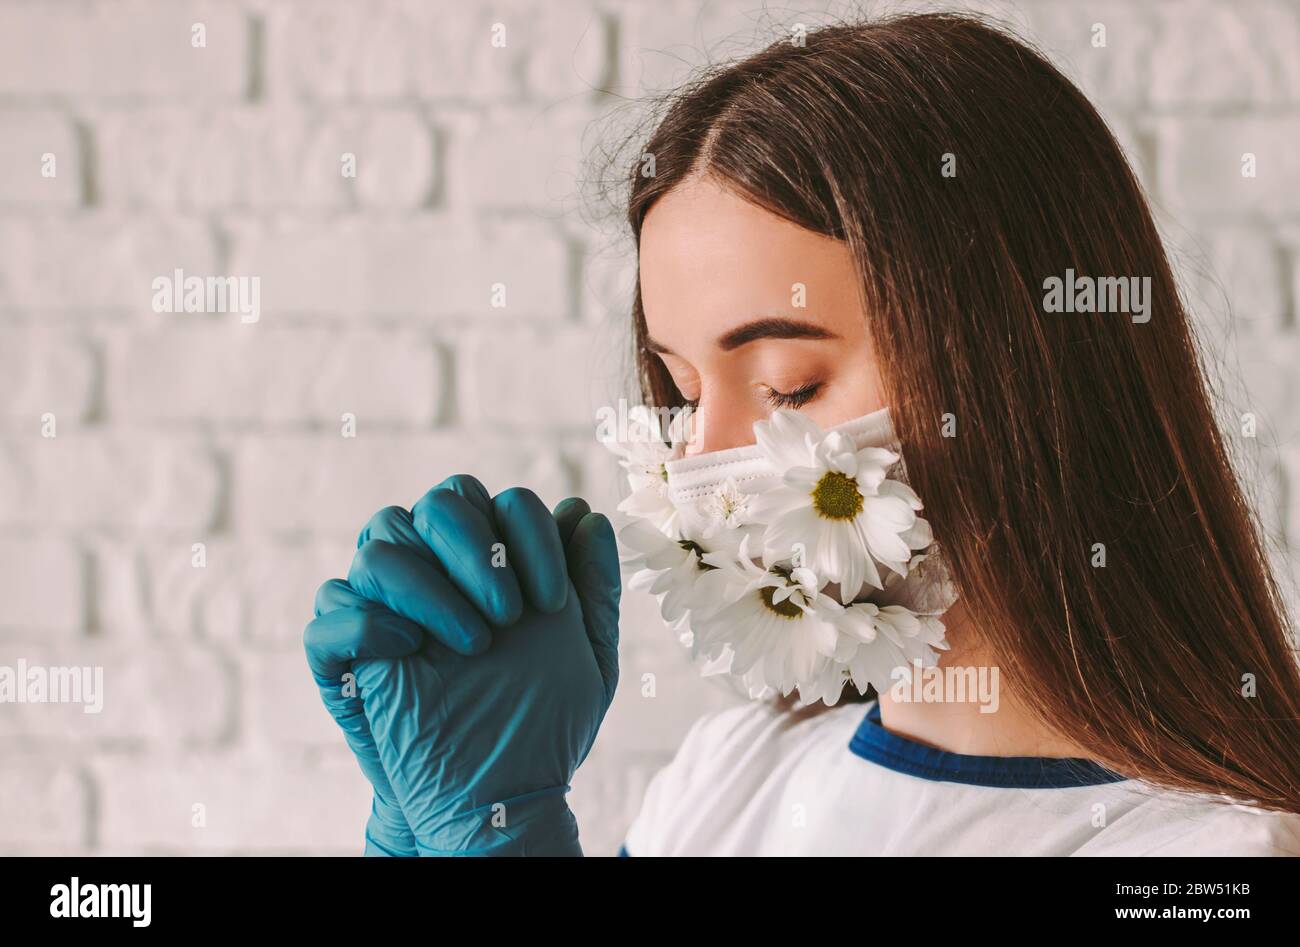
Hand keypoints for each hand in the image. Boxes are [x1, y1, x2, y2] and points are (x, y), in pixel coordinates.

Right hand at [353, 488, 619, 855]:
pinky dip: (370, 618)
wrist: (494, 797)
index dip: (529, 536)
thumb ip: (593, 585)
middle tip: (511, 615)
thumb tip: (583, 510)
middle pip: (440, 502)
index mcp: (490, 559)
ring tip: (476, 644)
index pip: (498, 500)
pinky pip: (333, 607)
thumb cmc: (542, 721)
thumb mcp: (589, 657)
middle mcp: (435, 566)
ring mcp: (383, 601)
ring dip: (431, 584)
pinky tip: (412, 648)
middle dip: (478, 549)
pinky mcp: (340, 650)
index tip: (554, 603)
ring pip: (382, 538)